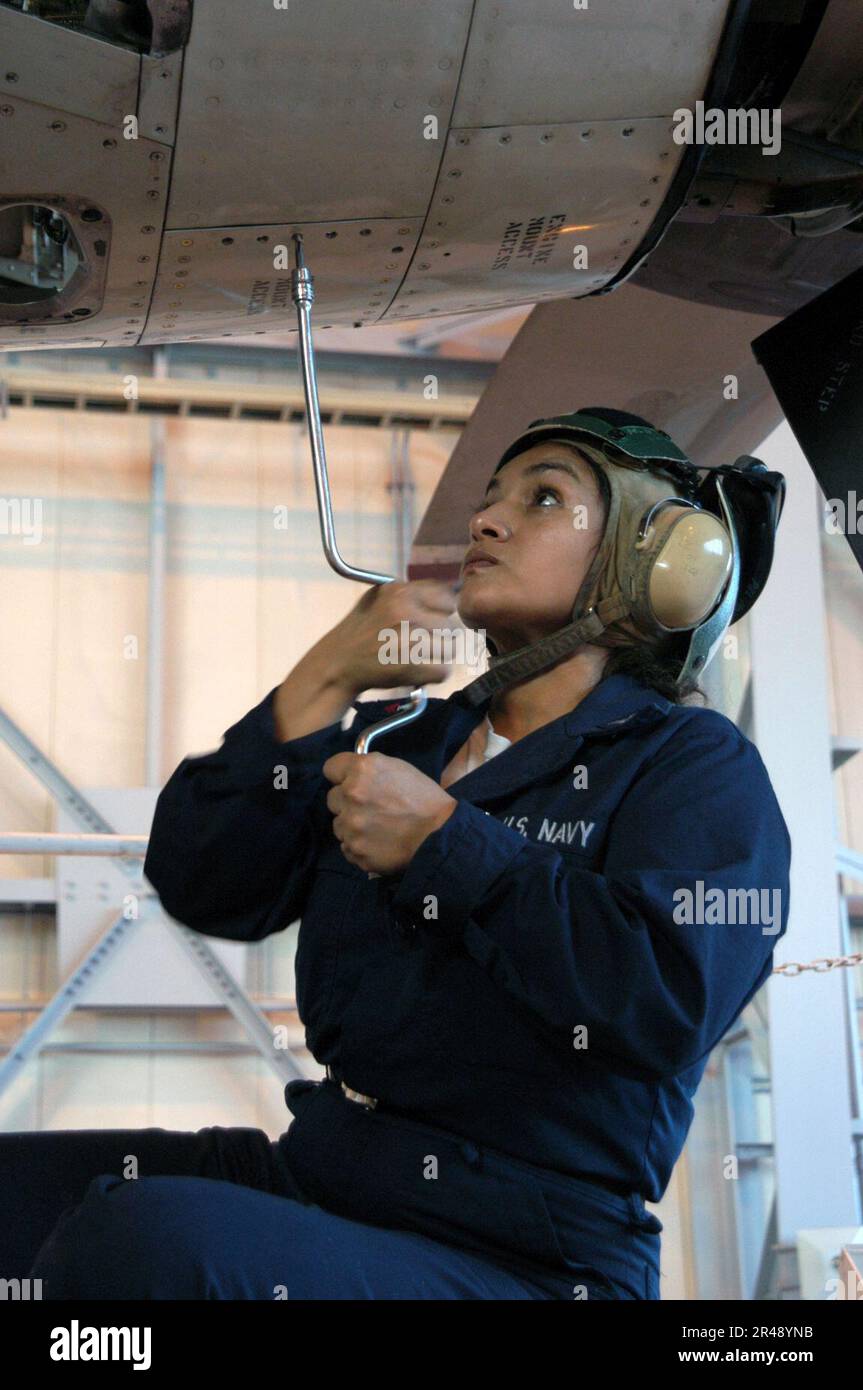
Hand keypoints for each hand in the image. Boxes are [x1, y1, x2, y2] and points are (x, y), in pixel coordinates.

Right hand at [317, 579, 460, 694]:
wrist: (337, 663)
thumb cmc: (360, 630)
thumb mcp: (380, 597)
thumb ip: (411, 593)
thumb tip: (453, 590)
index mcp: (399, 592)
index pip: (447, 598)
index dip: (441, 611)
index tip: (431, 621)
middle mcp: (405, 612)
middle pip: (451, 625)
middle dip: (440, 636)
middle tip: (421, 643)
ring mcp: (407, 640)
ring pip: (451, 648)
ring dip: (438, 656)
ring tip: (419, 657)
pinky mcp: (409, 667)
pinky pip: (444, 671)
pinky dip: (433, 675)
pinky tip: (418, 672)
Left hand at [322, 751, 456, 874]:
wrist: (440, 834)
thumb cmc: (423, 798)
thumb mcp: (397, 768)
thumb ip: (368, 769)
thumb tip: (349, 775)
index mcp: (362, 770)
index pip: (330, 768)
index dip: (341, 776)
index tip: (349, 782)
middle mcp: (350, 795)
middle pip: (332, 798)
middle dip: (347, 802)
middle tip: (371, 808)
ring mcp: (350, 825)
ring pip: (338, 824)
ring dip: (352, 826)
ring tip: (378, 828)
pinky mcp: (354, 850)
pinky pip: (346, 846)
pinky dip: (358, 846)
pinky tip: (378, 843)